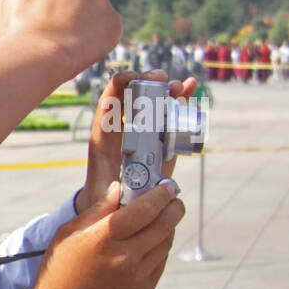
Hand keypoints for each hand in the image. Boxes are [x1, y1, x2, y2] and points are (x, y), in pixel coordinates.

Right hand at [0, 0, 120, 82]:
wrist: (35, 55)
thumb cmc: (17, 29)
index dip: (51, 5)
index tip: (43, 21)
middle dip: (71, 10)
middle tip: (56, 32)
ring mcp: (100, 0)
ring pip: (95, 11)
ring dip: (86, 23)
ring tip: (67, 43)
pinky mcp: (113, 22)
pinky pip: (108, 30)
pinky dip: (98, 39)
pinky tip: (80, 49)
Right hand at [33, 180, 185, 288]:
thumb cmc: (59, 272)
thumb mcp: (68, 235)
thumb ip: (98, 210)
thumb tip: (119, 189)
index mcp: (104, 238)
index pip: (146, 208)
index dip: (161, 194)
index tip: (166, 187)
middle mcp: (125, 257)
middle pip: (165, 224)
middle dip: (174, 207)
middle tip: (173, 200)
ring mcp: (136, 277)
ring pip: (165, 244)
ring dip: (168, 229)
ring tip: (161, 221)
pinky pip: (159, 265)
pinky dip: (159, 250)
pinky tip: (151, 245)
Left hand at [75, 69, 198, 212]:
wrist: (107, 212)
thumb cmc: (99, 204)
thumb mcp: (100, 199)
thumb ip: (109, 196)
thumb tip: (119, 191)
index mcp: (103, 143)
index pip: (107, 108)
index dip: (117, 88)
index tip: (131, 77)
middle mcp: (122, 136)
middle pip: (133, 102)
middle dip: (148, 84)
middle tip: (161, 77)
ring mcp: (142, 140)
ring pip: (155, 110)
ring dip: (168, 94)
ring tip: (181, 85)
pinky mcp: (158, 147)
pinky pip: (169, 123)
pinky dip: (180, 107)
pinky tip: (189, 90)